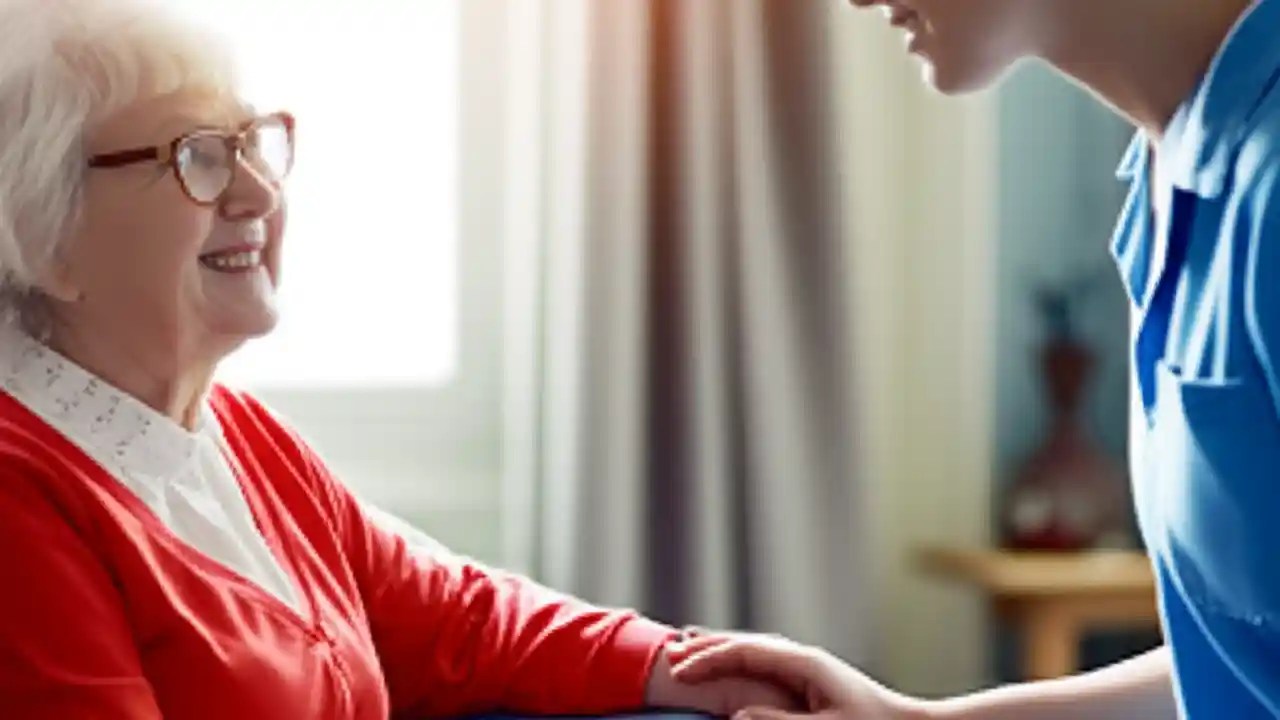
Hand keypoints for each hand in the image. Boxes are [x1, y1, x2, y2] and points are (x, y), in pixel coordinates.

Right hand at [666, 634, 930, 719]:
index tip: (678, 668)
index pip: (745, 651)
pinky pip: (764, 664)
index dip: (709, 658)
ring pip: (754, 650)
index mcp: (805, 663)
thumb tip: (738, 715)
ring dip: (721, 651)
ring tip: (690, 650)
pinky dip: (738, 662)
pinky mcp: (811, 681)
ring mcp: (808, 667)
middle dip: (707, 646)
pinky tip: (729, 668)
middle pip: (745, 642)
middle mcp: (804, 659)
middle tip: (670, 652)